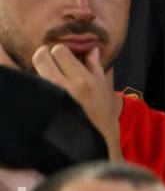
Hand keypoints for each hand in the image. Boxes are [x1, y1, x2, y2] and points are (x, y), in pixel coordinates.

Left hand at [31, 44, 121, 160]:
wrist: (94, 141)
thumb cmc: (103, 115)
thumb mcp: (104, 88)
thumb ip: (95, 66)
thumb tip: (91, 49)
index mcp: (81, 80)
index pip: (59, 50)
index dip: (62, 51)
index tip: (66, 58)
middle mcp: (63, 88)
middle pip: (40, 57)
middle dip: (46, 56)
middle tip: (54, 63)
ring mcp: (50, 98)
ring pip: (35, 71)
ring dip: (43, 72)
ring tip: (54, 80)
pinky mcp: (42, 107)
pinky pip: (34, 86)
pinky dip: (40, 85)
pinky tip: (50, 92)